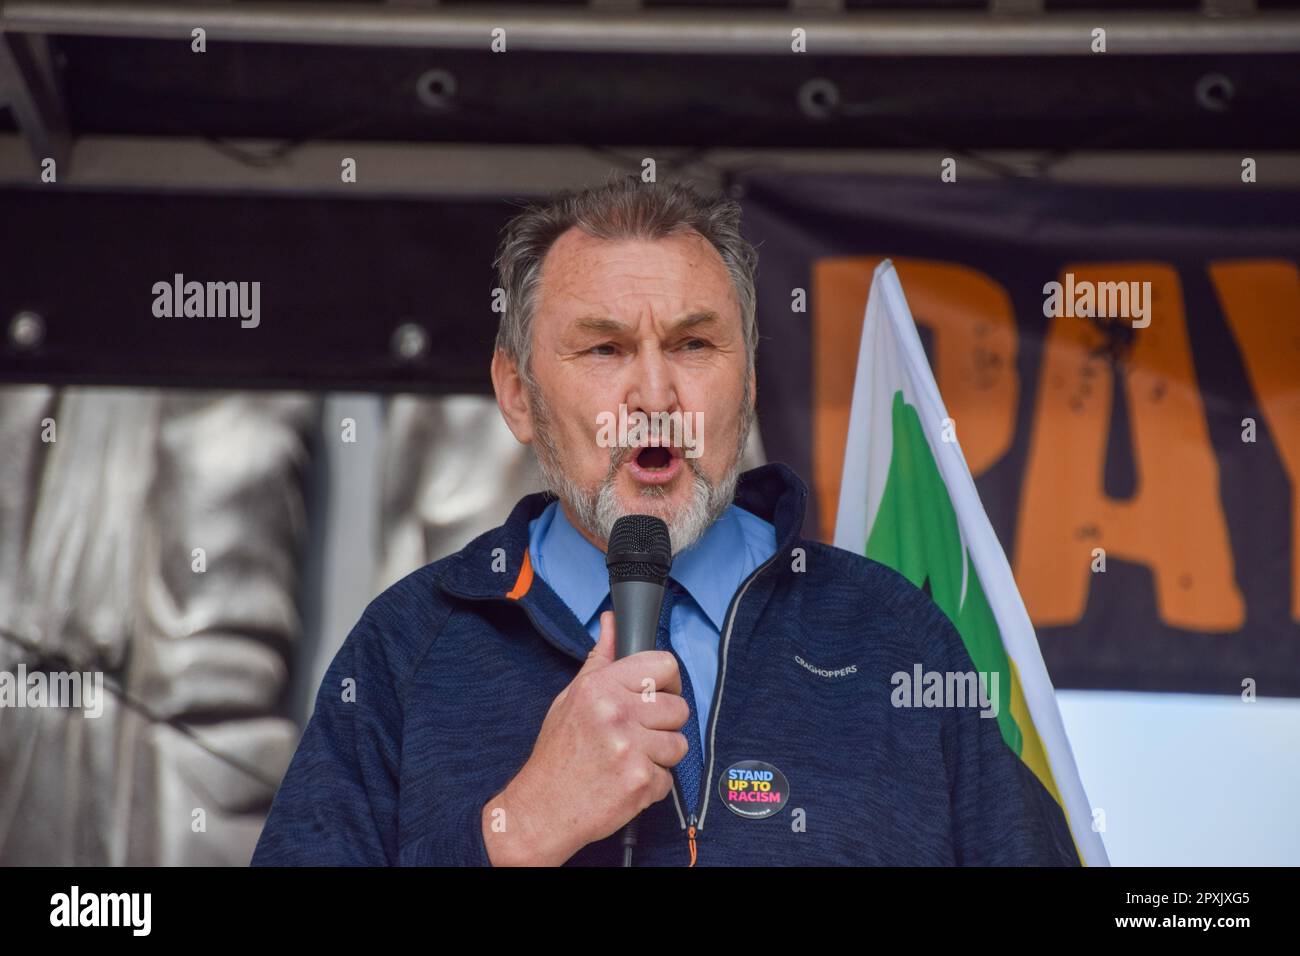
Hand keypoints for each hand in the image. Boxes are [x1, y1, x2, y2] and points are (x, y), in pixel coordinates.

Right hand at [482, 610, 690, 865]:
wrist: (541, 810)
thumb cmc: (557, 754)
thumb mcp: (572, 697)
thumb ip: (600, 659)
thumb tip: (612, 622)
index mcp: (600, 686)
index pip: (665, 665)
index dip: (667, 682)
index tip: (658, 695)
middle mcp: (616, 713)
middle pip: (679, 707)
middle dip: (663, 725)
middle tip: (636, 736)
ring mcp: (629, 749)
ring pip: (679, 744)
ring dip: (660, 756)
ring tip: (628, 760)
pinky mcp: (639, 782)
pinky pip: (668, 778)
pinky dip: (651, 785)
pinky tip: (624, 782)